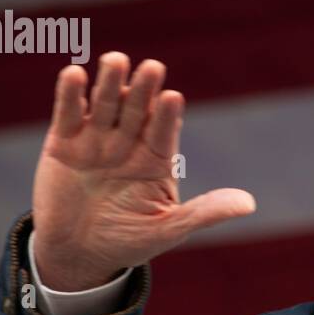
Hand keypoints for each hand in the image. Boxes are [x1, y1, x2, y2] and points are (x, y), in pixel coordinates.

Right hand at [30, 52, 255, 290]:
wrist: (77, 254)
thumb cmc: (128, 241)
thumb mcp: (168, 230)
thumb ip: (203, 213)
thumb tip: (249, 205)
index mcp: (157, 159)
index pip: (165, 131)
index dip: (168, 115)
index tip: (173, 98)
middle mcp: (129, 142)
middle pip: (138, 110)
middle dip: (144, 90)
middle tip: (153, 67)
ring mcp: (97, 139)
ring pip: (106, 105)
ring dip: (111, 83)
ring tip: (116, 60)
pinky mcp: (64, 142)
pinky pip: (68, 113)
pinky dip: (70, 95)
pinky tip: (74, 74)